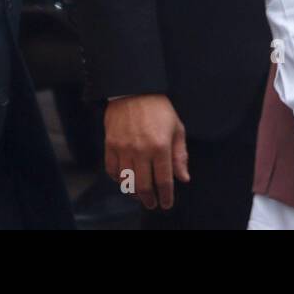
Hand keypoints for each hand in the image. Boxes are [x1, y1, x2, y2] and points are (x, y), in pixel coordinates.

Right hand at [104, 94, 189, 210]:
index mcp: (161, 146)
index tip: (166, 204)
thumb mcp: (177, 128)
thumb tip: (183, 178)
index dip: (166, 196)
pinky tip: (124, 179)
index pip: (164, 180)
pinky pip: (111, 170)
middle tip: (152, 204)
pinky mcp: (110, 144)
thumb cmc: (159, 108)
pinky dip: (118, 179)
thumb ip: (180, 155)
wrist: (133, 89)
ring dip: (133, 191)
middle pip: (144, 185)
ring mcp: (124, 148)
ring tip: (139, 194)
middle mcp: (141, 150)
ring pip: (127, 181)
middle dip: (149, 199)